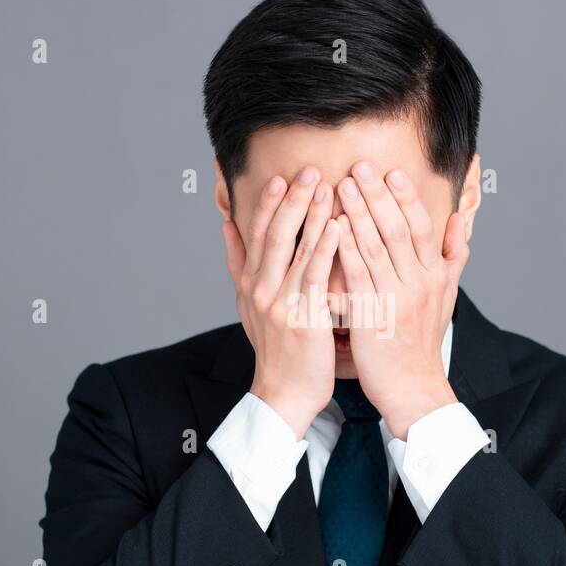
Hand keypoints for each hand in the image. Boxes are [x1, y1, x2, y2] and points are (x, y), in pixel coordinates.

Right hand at [221, 165, 339, 438]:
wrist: (283, 394)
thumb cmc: (276, 350)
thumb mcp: (248, 305)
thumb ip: (239, 263)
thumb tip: (227, 225)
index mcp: (250, 283)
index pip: (256, 233)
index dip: (269, 203)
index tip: (282, 177)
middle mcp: (260, 289)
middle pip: (273, 233)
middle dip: (292, 199)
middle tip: (309, 171)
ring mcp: (280, 302)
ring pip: (294, 249)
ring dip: (311, 215)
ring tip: (326, 187)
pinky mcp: (302, 317)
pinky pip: (315, 275)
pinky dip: (325, 247)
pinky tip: (338, 226)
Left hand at [334, 160, 468, 439]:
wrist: (414, 390)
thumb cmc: (421, 345)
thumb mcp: (445, 299)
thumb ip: (452, 259)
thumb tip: (461, 222)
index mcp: (435, 277)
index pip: (423, 228)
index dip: (406, 199)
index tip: (391, 172)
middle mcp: (419, 284)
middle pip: (399, 230)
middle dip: (378, 196)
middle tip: (360, 166)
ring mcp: (397, 299)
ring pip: (377, 248)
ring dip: (357, 213)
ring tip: (340, 186)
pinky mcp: (374, 316)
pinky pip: (359, 277)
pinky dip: (346, 250)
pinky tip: (332, 229)